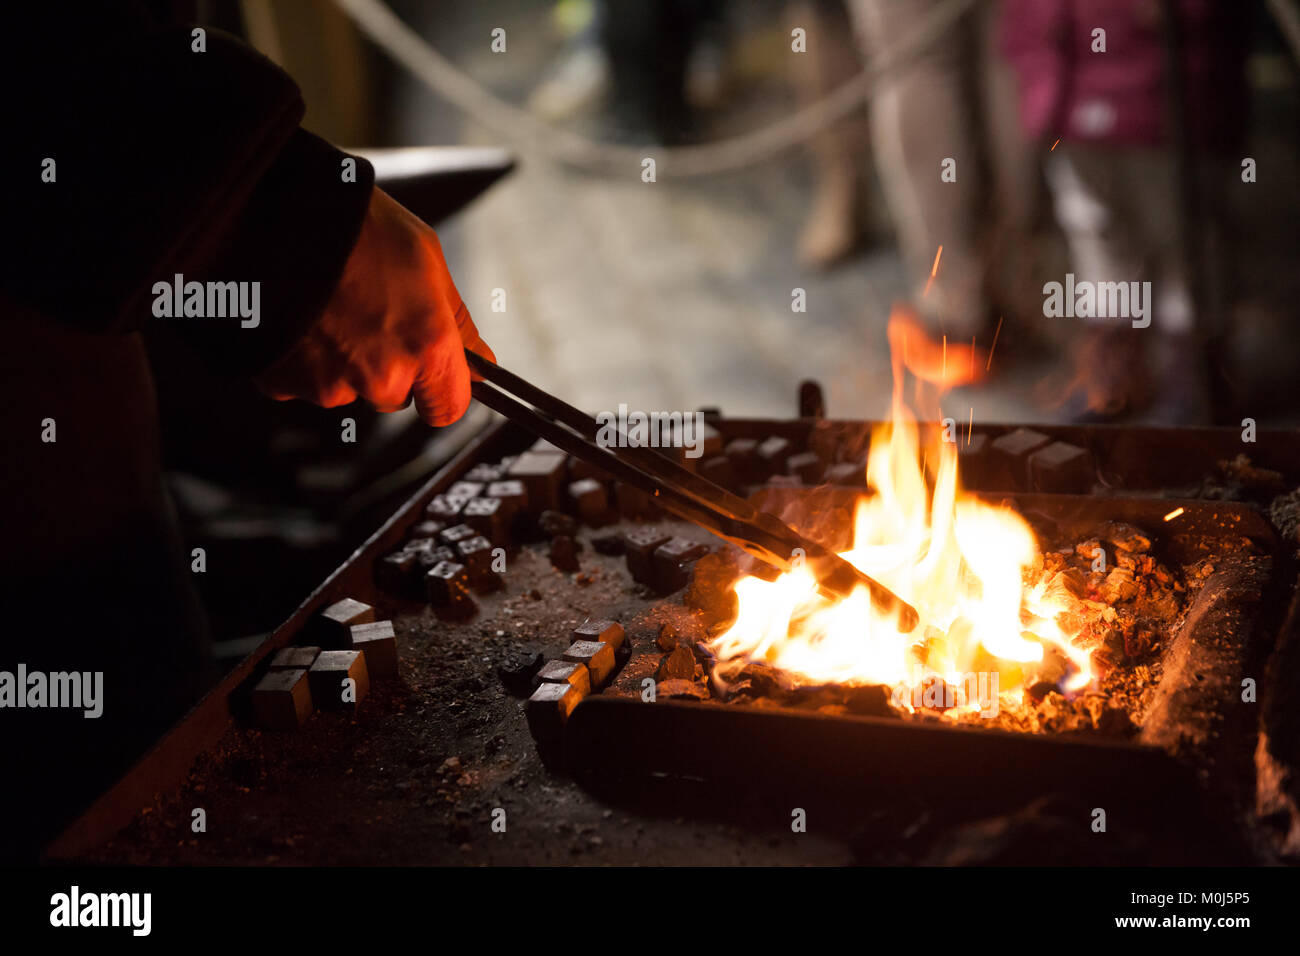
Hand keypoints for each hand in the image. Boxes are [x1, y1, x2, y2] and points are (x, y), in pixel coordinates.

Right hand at [254, 187, 494, 425]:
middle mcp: (381, 375)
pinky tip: (302, 318)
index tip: (435, 375)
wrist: (269, 214)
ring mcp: (330, 385)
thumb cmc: (351, 226)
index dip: (442, 390)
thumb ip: (456, 320)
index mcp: (426, 345)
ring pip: (348, 390)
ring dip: (344, 361)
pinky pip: (304, 383)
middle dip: (388, 367)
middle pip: (395, 396)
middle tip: (369, 315)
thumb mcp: (426, 258)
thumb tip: (479, 359)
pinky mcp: (285, 385)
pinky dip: (303, 359)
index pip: (449, 407)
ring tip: (330, 308)